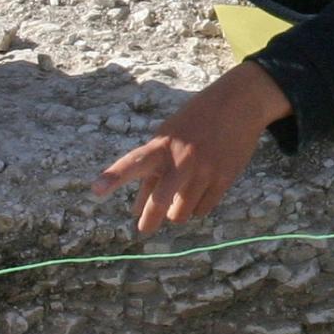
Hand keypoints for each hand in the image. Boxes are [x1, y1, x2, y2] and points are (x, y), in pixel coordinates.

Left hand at [91, 61, 290, 236]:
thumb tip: (137, 211)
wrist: (238, 104)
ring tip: (179, 198)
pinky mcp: (224, 179)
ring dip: (176, 213)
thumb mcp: (168, 137)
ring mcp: (204, 171)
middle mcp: (181, 159)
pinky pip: (203, 210)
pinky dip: (197, 208)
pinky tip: (199, 192)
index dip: (113, 177)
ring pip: (181, 213)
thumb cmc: (194, 122)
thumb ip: (152, 173)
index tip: (95, 190)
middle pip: (160, 202)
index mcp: (161, 145)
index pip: (133, 163)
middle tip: (143, 229)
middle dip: (150, 220)